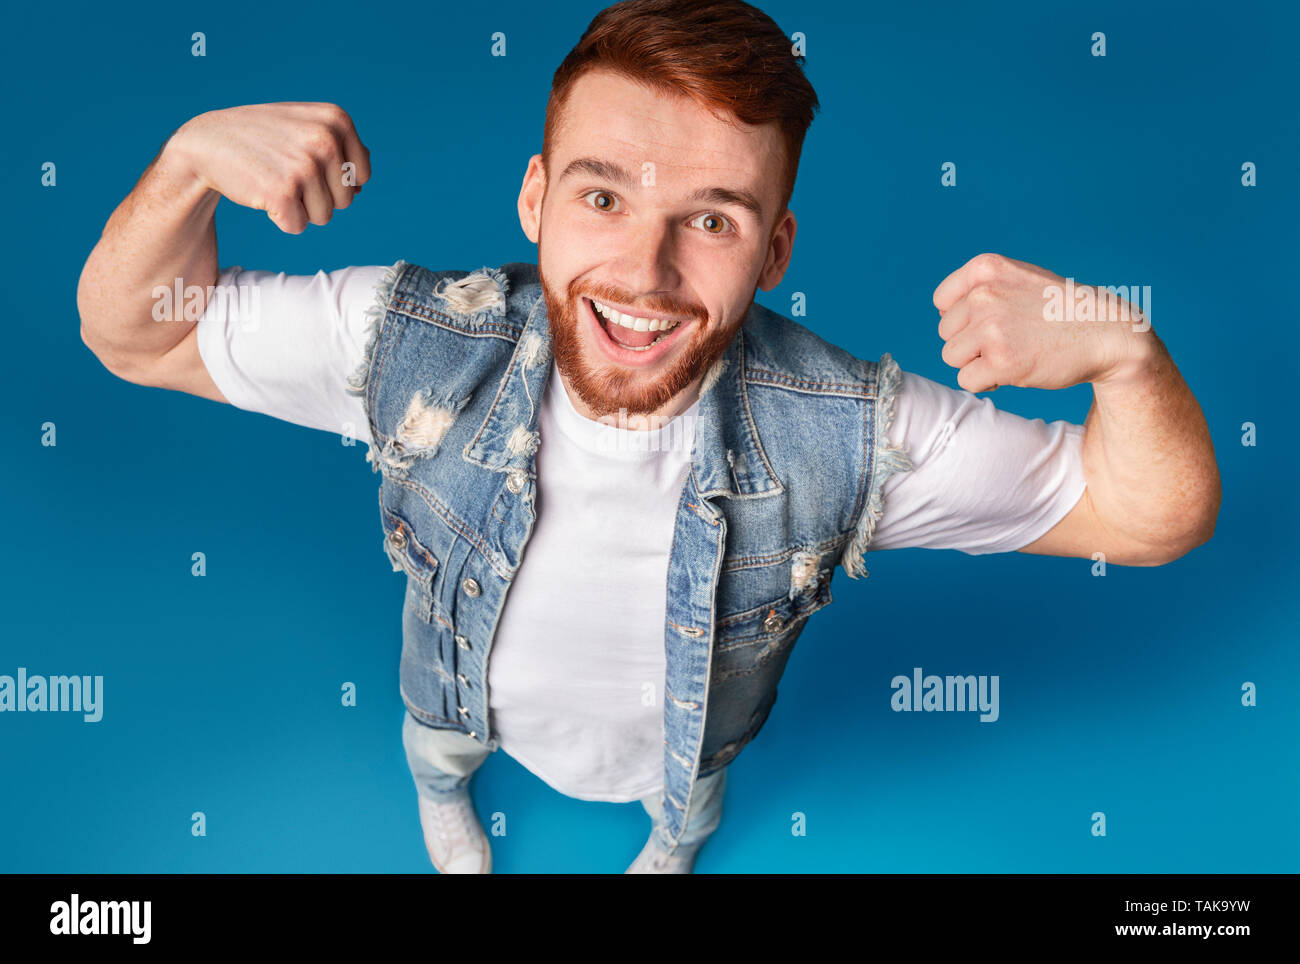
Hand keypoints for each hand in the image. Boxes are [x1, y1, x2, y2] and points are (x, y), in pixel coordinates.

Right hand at [161, 102, 370, 233]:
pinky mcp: (282, 193)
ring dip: (299, 208)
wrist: (208, 142)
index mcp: (337, 119)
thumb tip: (362, 182)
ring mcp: (304, 166)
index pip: (362, 175)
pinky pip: (298, 227)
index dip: (335, 180)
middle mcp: (325, 139)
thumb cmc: (263, 136)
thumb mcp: (306, 125)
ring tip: (275, 180)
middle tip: (286, 173)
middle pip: (346, 200)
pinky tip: (263, 193)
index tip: (307, 163)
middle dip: (318, 196)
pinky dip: (280, 219)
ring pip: (324, 217)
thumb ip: (341, 147)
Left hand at [932, 253, 1154, 391]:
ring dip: (976, 363)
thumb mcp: (1020, 279)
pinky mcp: (1000, 362)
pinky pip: (966, 380)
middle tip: (1009, 341)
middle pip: (946, 332)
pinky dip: (986, 383)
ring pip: (951, 357)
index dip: (962, 318)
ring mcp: (991, 329)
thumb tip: (940, 314)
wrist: (1106, 334)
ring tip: (1010, 354)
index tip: (991, 322)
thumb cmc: (1059, 310)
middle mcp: (985, 295)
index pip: (942, 301)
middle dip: (971, 343)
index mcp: (986, 268)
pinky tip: (1012, 371)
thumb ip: (981, 288)